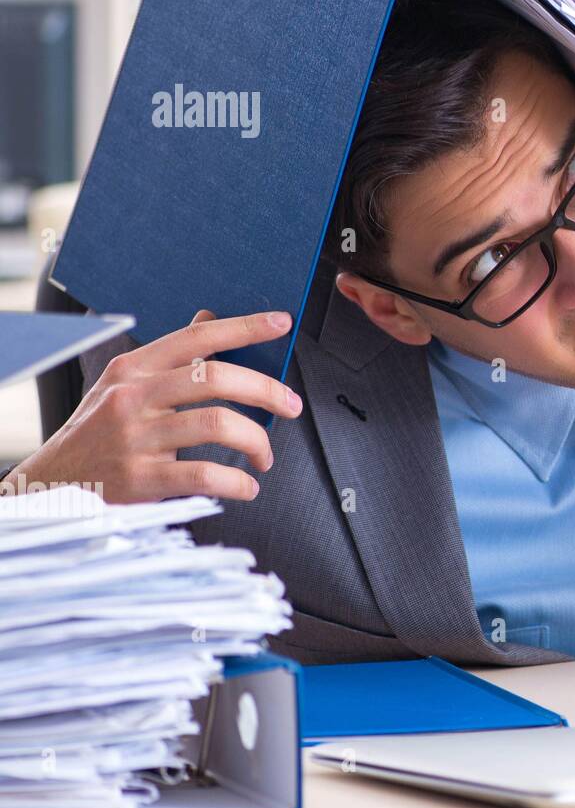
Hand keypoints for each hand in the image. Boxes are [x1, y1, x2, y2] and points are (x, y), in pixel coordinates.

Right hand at [1, 310, 302, 503]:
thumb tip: (210, 320)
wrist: (48, 485)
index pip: (197, 337)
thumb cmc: (96, 433)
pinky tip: (247, 487)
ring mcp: (135, 438)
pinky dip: (237, 483)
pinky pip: (205, 475)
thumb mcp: (123, 386)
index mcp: (133, 369)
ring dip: (257, 441)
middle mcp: (133, 397)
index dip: (244, 327)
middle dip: (266, 390)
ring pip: (217, 424)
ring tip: (265, 456)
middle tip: (292, 405)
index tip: (282, 323)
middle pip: (216, 378)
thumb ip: (168, 359)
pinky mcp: (140, 479)